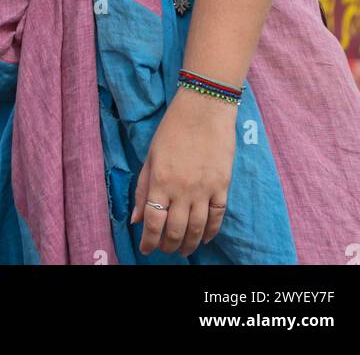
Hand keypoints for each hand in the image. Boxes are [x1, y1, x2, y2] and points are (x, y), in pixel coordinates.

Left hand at [130, 86, 236, 256]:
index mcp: (160, 181)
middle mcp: (182, 189)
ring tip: (183, 250)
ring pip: (197, 229)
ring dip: (189, 244)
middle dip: (168, 245)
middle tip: (165, 249)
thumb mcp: (151, 156)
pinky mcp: (222, 186)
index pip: (153, 222)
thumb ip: (143, 188)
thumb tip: (136, 219)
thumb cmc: (173, 128)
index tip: (146, 249)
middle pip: (175, 231)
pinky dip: (211, 232)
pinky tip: (205, 238)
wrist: (204, 108)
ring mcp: (204, 189)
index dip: (149, 241)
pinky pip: (217, 217)